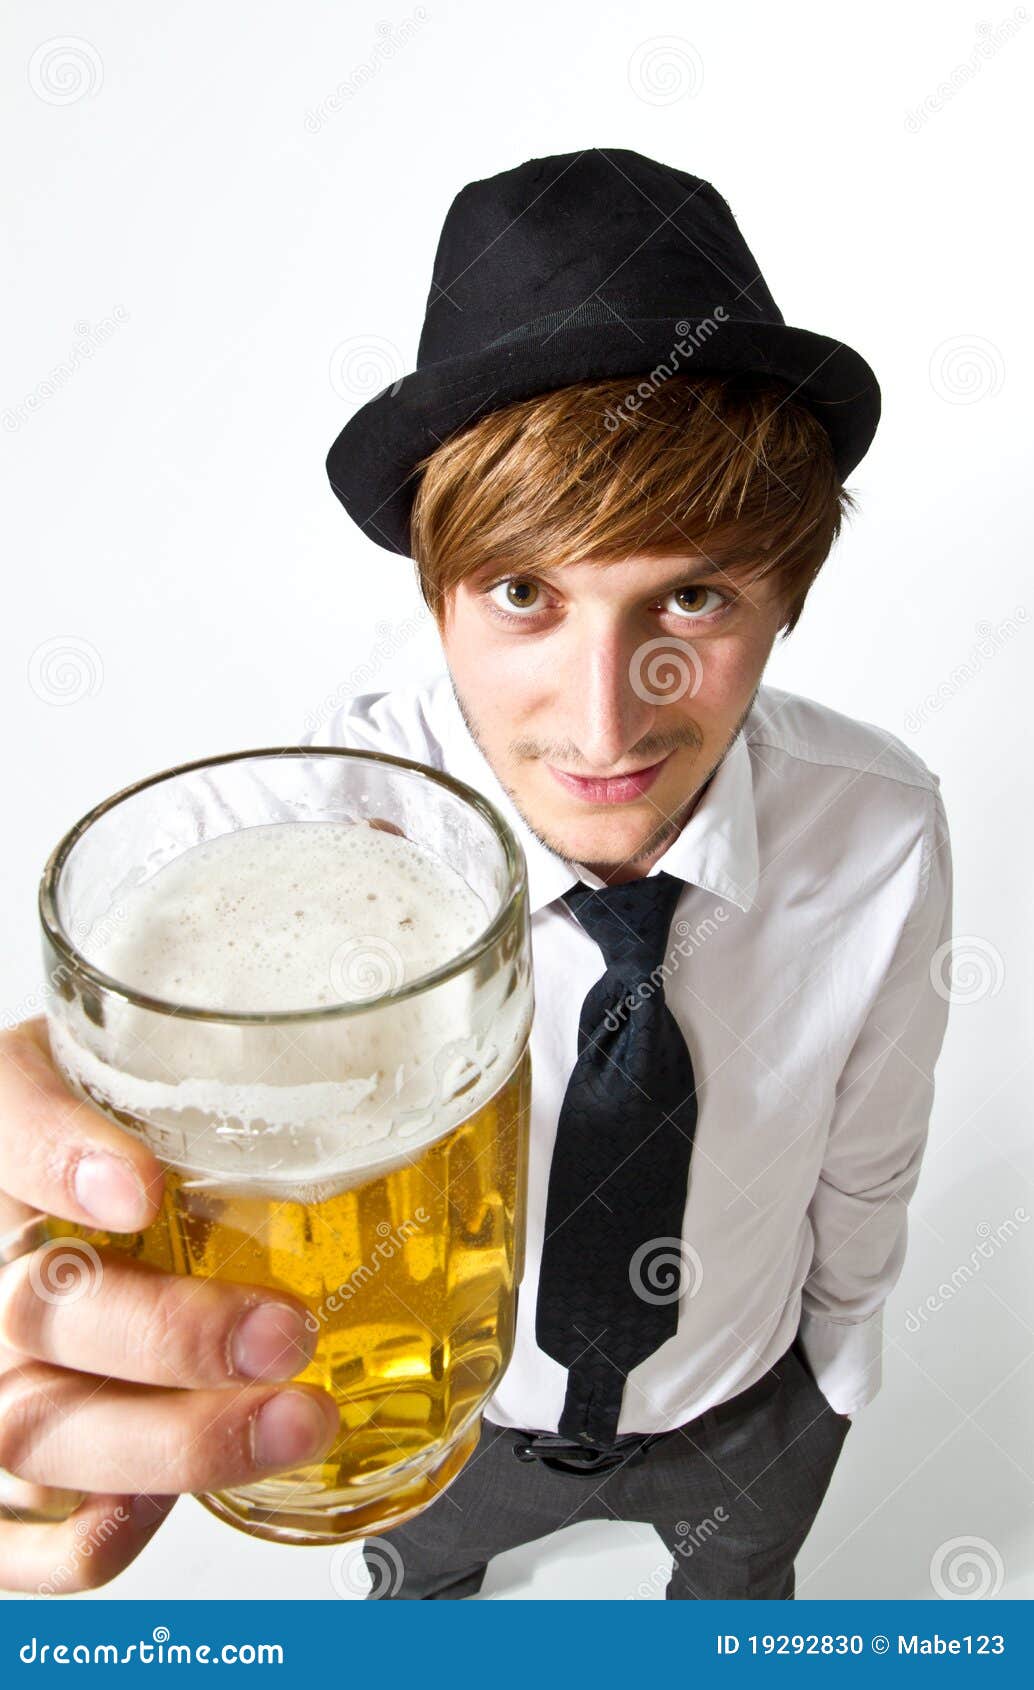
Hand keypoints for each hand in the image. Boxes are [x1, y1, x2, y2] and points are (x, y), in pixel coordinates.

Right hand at [0, 1018, 337, 1592]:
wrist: (58, 1203)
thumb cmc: (106, 1128)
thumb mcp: (131, 1065)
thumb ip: (193, 1064)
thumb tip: (314, 1080)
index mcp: (9, 1150)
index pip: (8, 1131)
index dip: (61, 1162)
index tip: (139, 1185)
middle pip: (36, 1315)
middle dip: (168, 1338)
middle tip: (285, 1331)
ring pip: (40, 1432)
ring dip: (172, 1441)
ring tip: (293, 1420)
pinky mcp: (4, 1476)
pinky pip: (18, 1537)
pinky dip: (88, 1537)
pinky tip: (161, 1506)